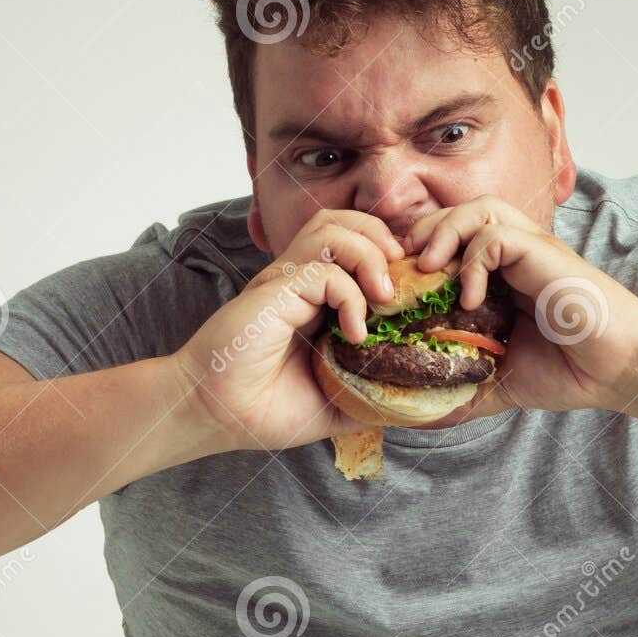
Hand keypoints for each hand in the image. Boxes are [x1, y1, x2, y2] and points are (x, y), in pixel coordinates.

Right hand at [177, 211, 403, 450]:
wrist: (216, 415)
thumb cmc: (264, 409)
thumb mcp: (335, 407)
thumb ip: (372, 399)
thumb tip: (421, 410)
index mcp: (316, 300)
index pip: (358, 247)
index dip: (390, 259)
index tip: (411, 296)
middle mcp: (302, 281)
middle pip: (348, 221)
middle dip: (384, 241)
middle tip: (400, 286)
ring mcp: (287, 282)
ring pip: (335, 228)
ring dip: (370, 256)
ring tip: (383, 299)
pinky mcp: (276, 291)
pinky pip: (324, 269)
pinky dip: (351, 296)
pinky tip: (354, 332)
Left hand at [402, 196, 637, 417]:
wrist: (620, 369)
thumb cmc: (571, 372)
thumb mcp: (501, 384)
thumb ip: (463, 391)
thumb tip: (420, 417)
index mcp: (504, 277)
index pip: (451, 241)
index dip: (418, 254)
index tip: (397, 287)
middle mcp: (517, 256)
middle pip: (458, 213)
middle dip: (422, 235)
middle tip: (401, 271)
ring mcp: (533, 251)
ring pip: (478, 208)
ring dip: (444, 232)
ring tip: (428, 270)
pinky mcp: (545, 254)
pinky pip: (497, 235)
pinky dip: (474, 260)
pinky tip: (469, 298)